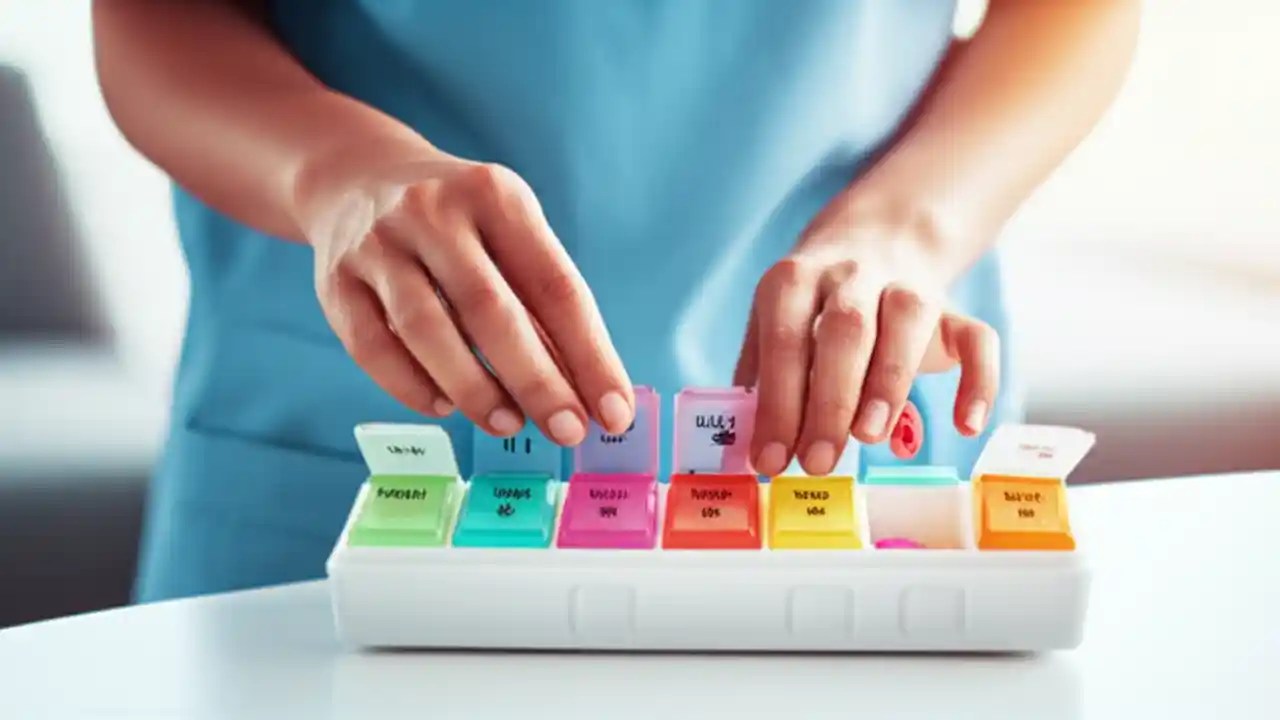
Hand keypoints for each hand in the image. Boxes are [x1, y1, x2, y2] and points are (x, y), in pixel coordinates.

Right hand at [296, 144, 633, 443]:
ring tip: (509, 424)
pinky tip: (444, 405)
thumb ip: (542, 305)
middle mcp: (433, 212)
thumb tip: (588, 392)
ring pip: (427, 331)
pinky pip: (373, 348)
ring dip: (475, 390)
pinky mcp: (335, 281)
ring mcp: (377, 245)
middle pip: (491, 310)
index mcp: (495, 195)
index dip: (589, 354)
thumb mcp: (508, 233)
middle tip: (567, 430)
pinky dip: (412, 387)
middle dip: (537, 381)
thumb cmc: (457, 222)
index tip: (613, 410)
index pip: (554, 285)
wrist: (356, 177)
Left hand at [734, 198, 999, 475]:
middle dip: (829, 402)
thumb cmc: (814, 302)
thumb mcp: (775, 321)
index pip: (785, 340)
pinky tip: (965, 427)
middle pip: (844, 331)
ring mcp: (907, 286)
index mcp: (796, 280)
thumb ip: (761, 376)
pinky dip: (978, 382)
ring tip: (869, 440)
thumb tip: (745, 446)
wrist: (880, 235)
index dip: (777, 403)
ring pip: (907, 321)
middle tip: (816, 462)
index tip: (770, 459)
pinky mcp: (952, 307)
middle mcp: (851, 275)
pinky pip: (977, 338)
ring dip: (888, 383)